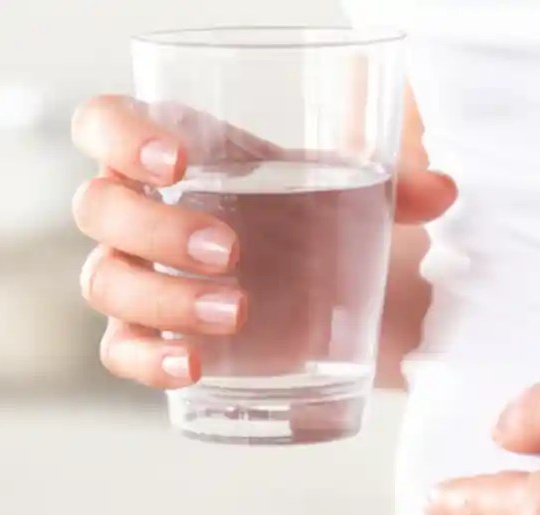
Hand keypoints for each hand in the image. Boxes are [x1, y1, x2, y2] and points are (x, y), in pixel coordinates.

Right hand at [69, 92, 455, 387]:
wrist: (305, 280)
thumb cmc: (301, 213)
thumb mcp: (340, 187)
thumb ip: (389, 182)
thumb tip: (440, 190)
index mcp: (164, 150)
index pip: (103, 125)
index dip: (122, 138)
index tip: (178, 163)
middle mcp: (133, 209)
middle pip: (99, 208)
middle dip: (158, 229)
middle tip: (232, 250)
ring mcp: (131, 274)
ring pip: (105, 282)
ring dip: (165, 298)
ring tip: (239, 313)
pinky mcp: (144, 334)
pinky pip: (120, 350)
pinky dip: (151, 359)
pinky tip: (194, 365)